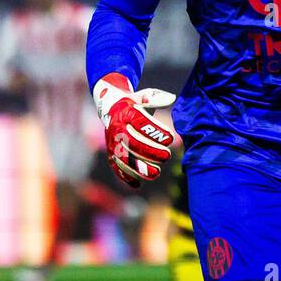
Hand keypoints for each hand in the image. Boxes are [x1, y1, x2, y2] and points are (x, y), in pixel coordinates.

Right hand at [92, 72, 177, 187]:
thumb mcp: (143, 96)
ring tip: (156, 173)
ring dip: (139, 168)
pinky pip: (115, 167)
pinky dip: (125, 177)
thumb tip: (171, 98)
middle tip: (167, 156)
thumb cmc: (134, 102)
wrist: (109, 107)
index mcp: (126, 112)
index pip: (141, 122)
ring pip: (124, 158)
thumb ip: (156, 98)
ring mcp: (112, 141)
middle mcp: (117, 128)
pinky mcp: (110, 152)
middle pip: (133, 143)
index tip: (171, 138)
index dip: (156, 131)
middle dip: (151, 152)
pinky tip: (138, 184)